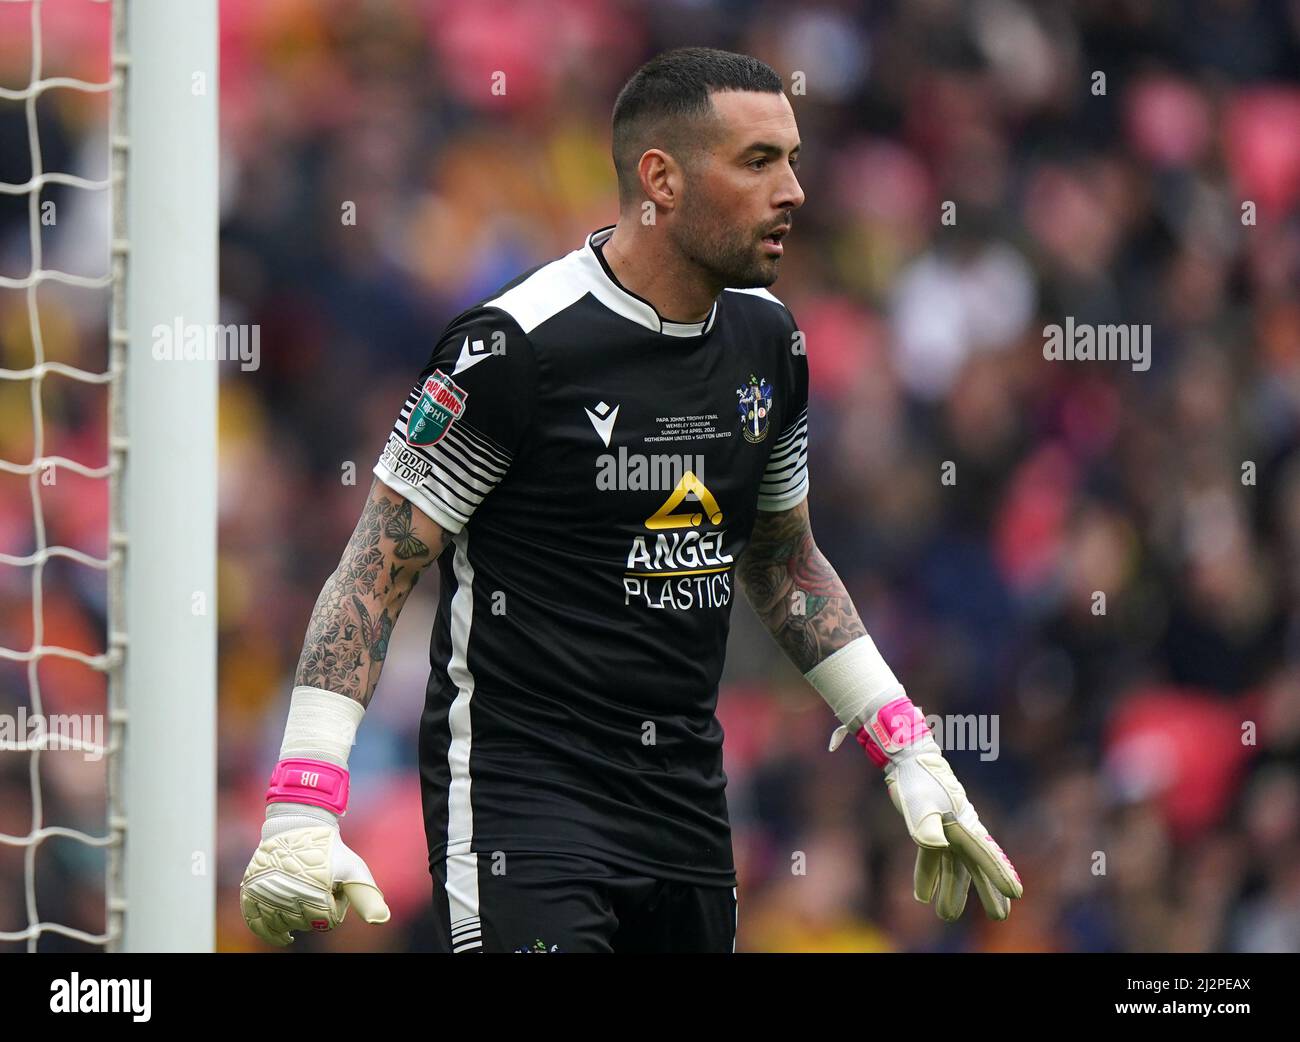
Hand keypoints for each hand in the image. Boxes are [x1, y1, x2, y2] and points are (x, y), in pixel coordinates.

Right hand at [240, 809, 390, 945]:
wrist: (298, 826)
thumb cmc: (330, 850)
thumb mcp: (353, 870)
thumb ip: (366, 897)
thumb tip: (382, 921)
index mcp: (314, 891)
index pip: (327, 921)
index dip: (334, 906)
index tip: (334, 887)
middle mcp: (288, 895)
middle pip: (306, 924)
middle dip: (315, 910)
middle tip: (317, 885)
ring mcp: (267, 895)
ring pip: (283, 925)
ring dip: (294, 917)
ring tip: (301, 895)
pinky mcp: (252, 893)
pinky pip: (257, 924)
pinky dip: (269, 932)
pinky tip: (285, 937)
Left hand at [883, 735, 1022, 920]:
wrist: (908, 760)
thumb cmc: (918, 779)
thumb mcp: (921, 802)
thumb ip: (927, 824)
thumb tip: (935, 847)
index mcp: (964, 824)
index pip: (985, 854)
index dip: (1000, 874)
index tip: (1016, 893)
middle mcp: (959, 830)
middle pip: (976, 866)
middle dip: (987, 891)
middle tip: (1000, 916)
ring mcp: (946, 831)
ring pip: (953, 866)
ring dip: (952, 890)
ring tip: (947, 914)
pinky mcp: (929, 829)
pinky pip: (931, 859)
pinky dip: (928, 875)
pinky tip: (923, 895)